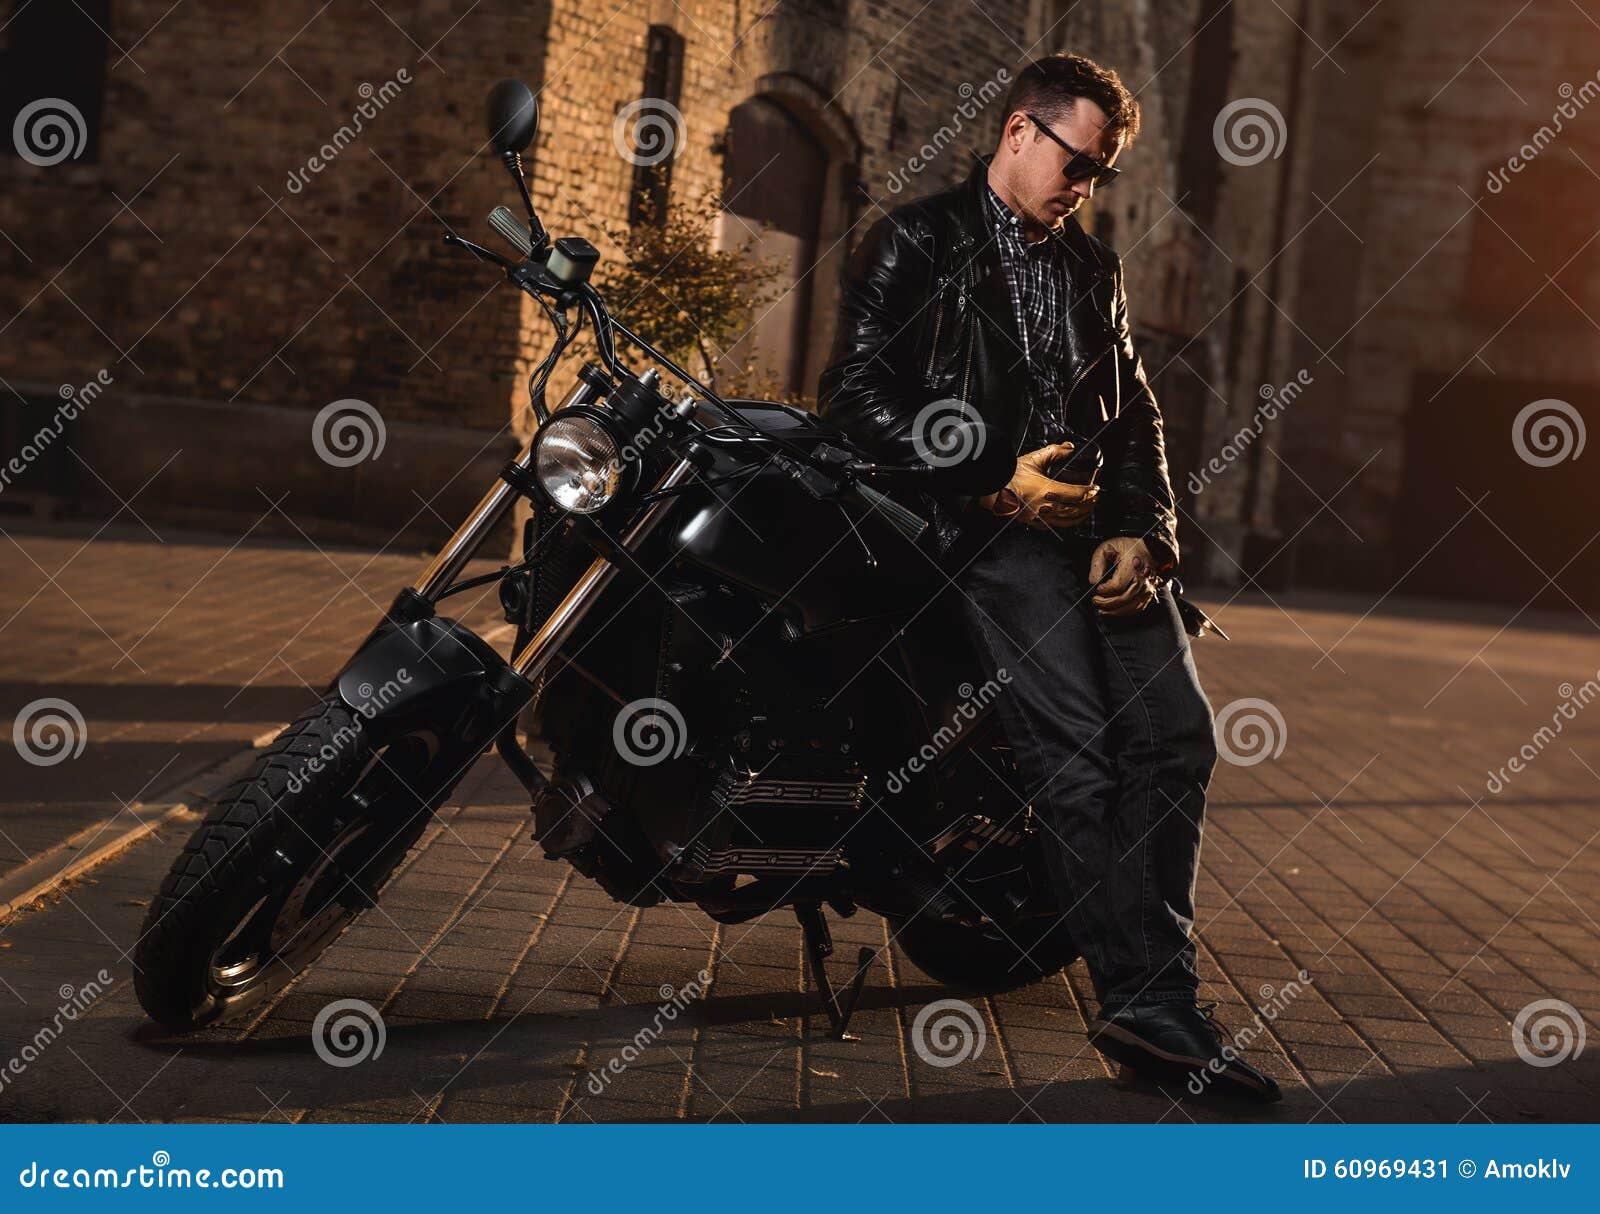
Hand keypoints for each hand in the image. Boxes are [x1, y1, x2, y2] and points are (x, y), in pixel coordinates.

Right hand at [976, 442, 1098, 530]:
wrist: (992, 487)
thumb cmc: (1009, 475)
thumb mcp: (1034, 459)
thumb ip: (1055, 451)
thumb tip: (1069, 447)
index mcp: (1048, 490)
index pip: (1077, 494)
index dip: (1089, 491)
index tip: (1095, 489)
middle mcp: (1045, 507)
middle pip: (1075, 509)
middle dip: (1088, 505)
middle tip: (1095, 499)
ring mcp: (1039, 517)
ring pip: (1066, 521)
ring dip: (1079, 516)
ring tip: (1086, 511)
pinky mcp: (1031, 522)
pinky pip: (1052, 527)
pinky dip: (1063, 524)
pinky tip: (1066, 521)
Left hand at [1089, 537, 1160, 616]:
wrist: (1148, 547)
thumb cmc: (1127, 546)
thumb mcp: (1107, 548)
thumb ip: (1097, 565)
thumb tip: (1094, 582)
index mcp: (1133, 566)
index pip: (1116, 586)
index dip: (1104, 590)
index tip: (1096, 589)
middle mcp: (1144, 578)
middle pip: (1124, 599)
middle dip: (1106, 603)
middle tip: (1095, 600)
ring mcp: (1149, 587)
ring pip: (1131, 607)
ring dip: (1115, 611)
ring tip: (1102, 610)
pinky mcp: (1150, 593)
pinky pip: (1138, 608)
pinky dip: (1125, 612)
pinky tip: (1114, 611)